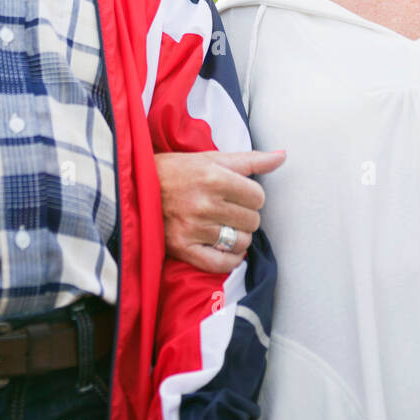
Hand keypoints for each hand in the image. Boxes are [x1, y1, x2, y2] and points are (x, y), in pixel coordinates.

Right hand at [155, 150, 285, 273]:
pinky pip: (221, 263)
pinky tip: (223, 247)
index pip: (258, 196)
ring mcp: (194, 228)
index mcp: (214, 177)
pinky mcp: (183, 247)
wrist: (137, 187)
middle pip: (252, 220)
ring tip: (225, 227)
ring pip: (241, 242)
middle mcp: (205, 203)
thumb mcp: (211, 158)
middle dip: (246, 215)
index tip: (240, 195)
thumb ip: (250, 159)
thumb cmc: (177, 170)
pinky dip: (229, 259)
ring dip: (238, 236)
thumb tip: (282, 156)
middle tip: (230, 210)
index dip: (252, 196)